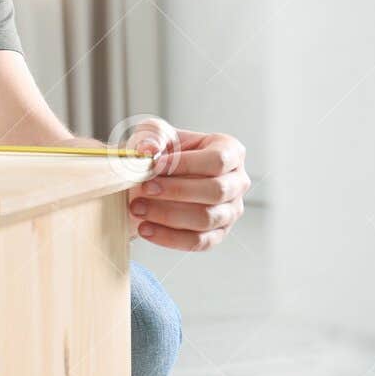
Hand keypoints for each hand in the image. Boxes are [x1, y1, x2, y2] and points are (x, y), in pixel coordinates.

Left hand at [124, 118, 248, 251]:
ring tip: (137, 208)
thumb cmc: (161, 153)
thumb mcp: (154, 133)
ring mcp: (230, 211)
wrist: (151, 179)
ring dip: (168, 215)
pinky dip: (169, 237)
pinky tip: (145, 228)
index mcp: (230, 151)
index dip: (185, 164)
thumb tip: (148, 150)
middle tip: (144, 188)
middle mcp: (237, 182)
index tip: (154, 165)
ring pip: (207, 218)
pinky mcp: (217, 234)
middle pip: (216, 191)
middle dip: (176, 191)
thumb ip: (152, 135)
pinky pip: (198, 242)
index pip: (217, 160)